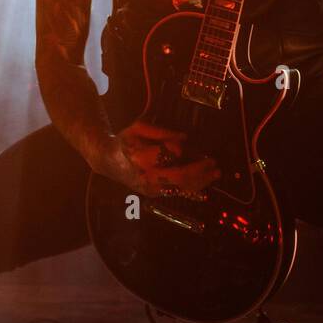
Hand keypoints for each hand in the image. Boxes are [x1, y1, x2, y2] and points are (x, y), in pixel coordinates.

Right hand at [95, 120, 219, 197]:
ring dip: (201, 181)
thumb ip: (161, 132)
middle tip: (213, 162)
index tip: (187, 142)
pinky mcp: (154, 194)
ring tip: (215, 173)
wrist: (108, 161)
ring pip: (181, 187)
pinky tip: (204, 183)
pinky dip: (193, 188)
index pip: (168, 153)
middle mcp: (146, 175)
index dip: (181, 147)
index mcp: (140, 156)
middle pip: (179, 176)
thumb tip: (184, 138)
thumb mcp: (139, 128)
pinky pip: (177, 192)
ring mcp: (150, 188)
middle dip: (199, 169)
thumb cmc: (125, 142)